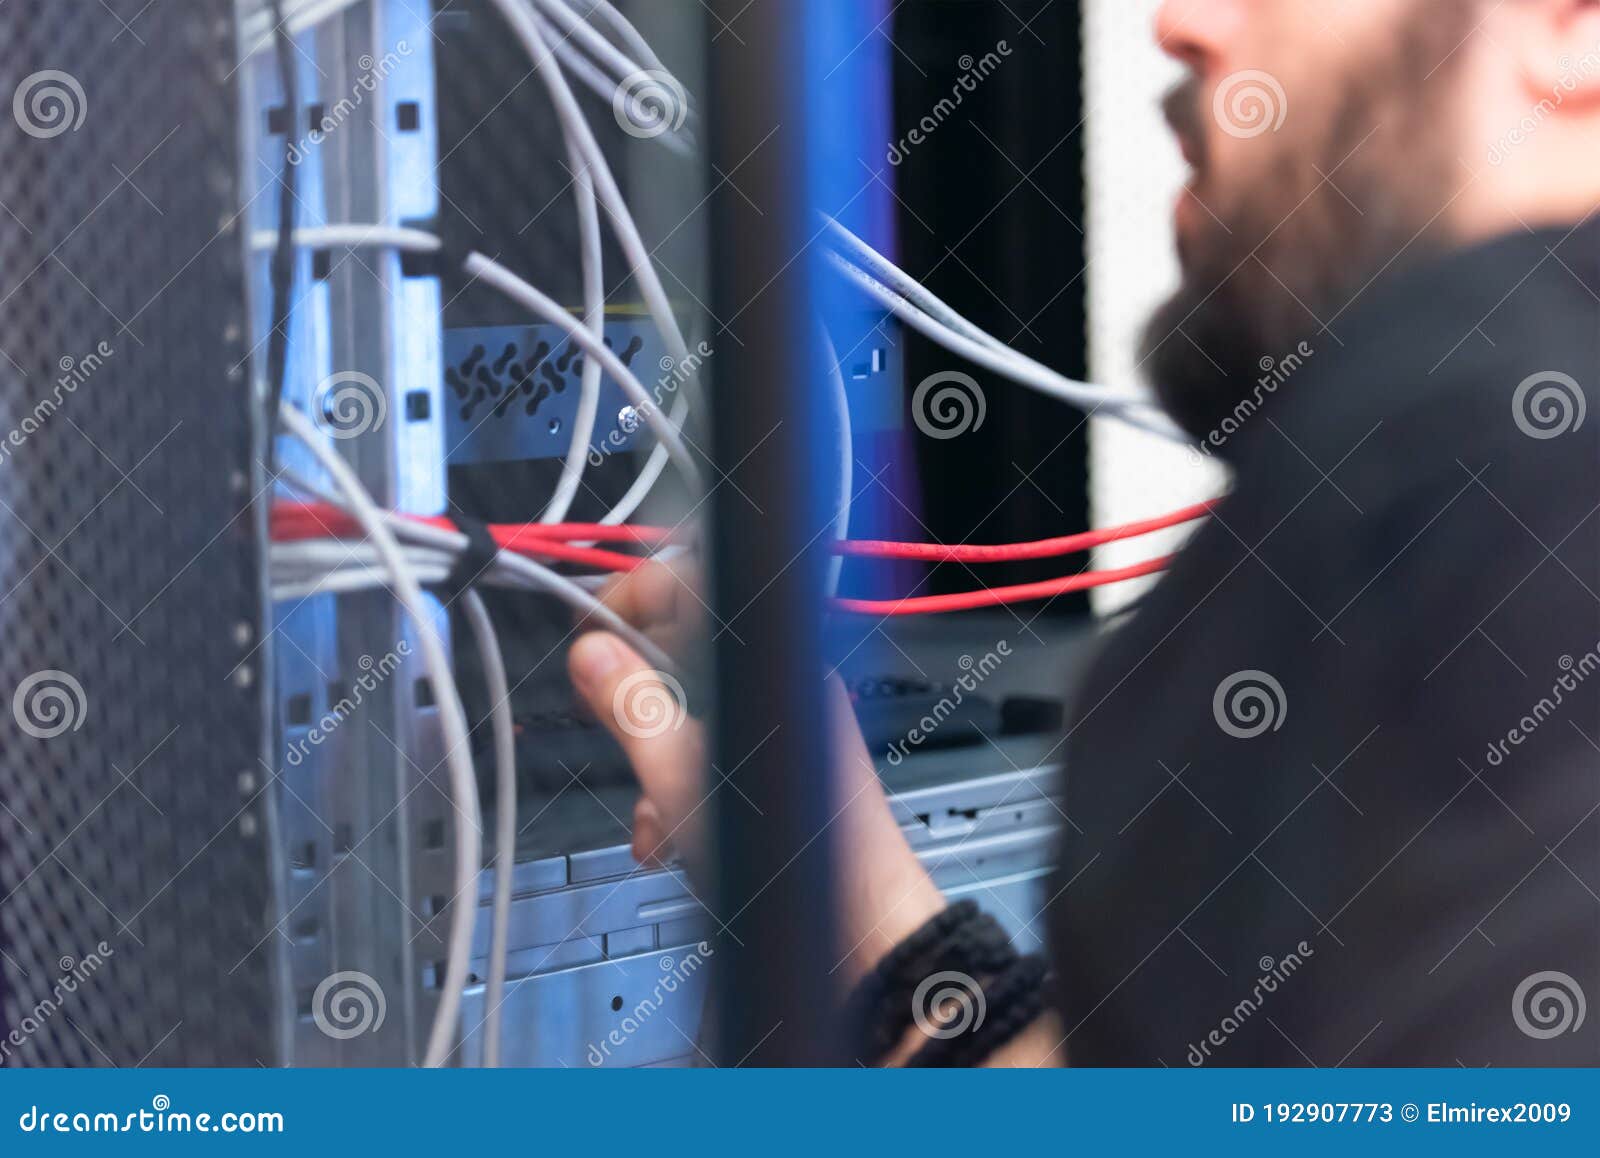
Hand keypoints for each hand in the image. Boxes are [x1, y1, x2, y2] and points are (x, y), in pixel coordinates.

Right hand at [567, 561, 946, 984]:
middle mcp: (786, 677)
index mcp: (767, 656)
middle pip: (687, 653)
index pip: (689, 582)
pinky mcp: (795, 759)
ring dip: (660, 762)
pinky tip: (676, 836)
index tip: (588, 633)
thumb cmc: (793, 851)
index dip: (629, 598)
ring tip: (653, 818)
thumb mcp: (680, 775)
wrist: (856, 921)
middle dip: (638, 703)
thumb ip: (630, 707)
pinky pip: (726, 749)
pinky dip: (692, 785)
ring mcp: (794, 719)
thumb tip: (593, 657)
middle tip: (608, 729)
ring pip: (700, 711)